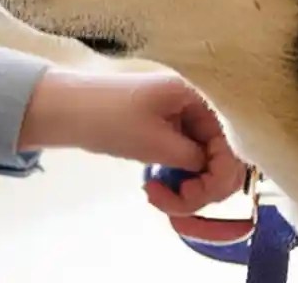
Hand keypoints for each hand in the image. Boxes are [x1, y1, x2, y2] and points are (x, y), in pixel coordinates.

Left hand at [18, 67, 247, 216]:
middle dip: (201, 187)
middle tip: (174, 199)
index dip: (217, 177)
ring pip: (202, 166)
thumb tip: (220, 174)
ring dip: (186, 190)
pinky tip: (153, 188)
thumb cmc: (110, 119)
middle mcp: (194, 107)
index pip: (230, 144)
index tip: (190, 194)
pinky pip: (184, 163)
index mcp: (197, 98)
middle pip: (220, 158)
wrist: (66, 109)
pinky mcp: (166, 134)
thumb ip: (194, 160)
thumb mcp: (157, 144)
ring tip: (155, 194)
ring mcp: (180, 121)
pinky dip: (174, 181)